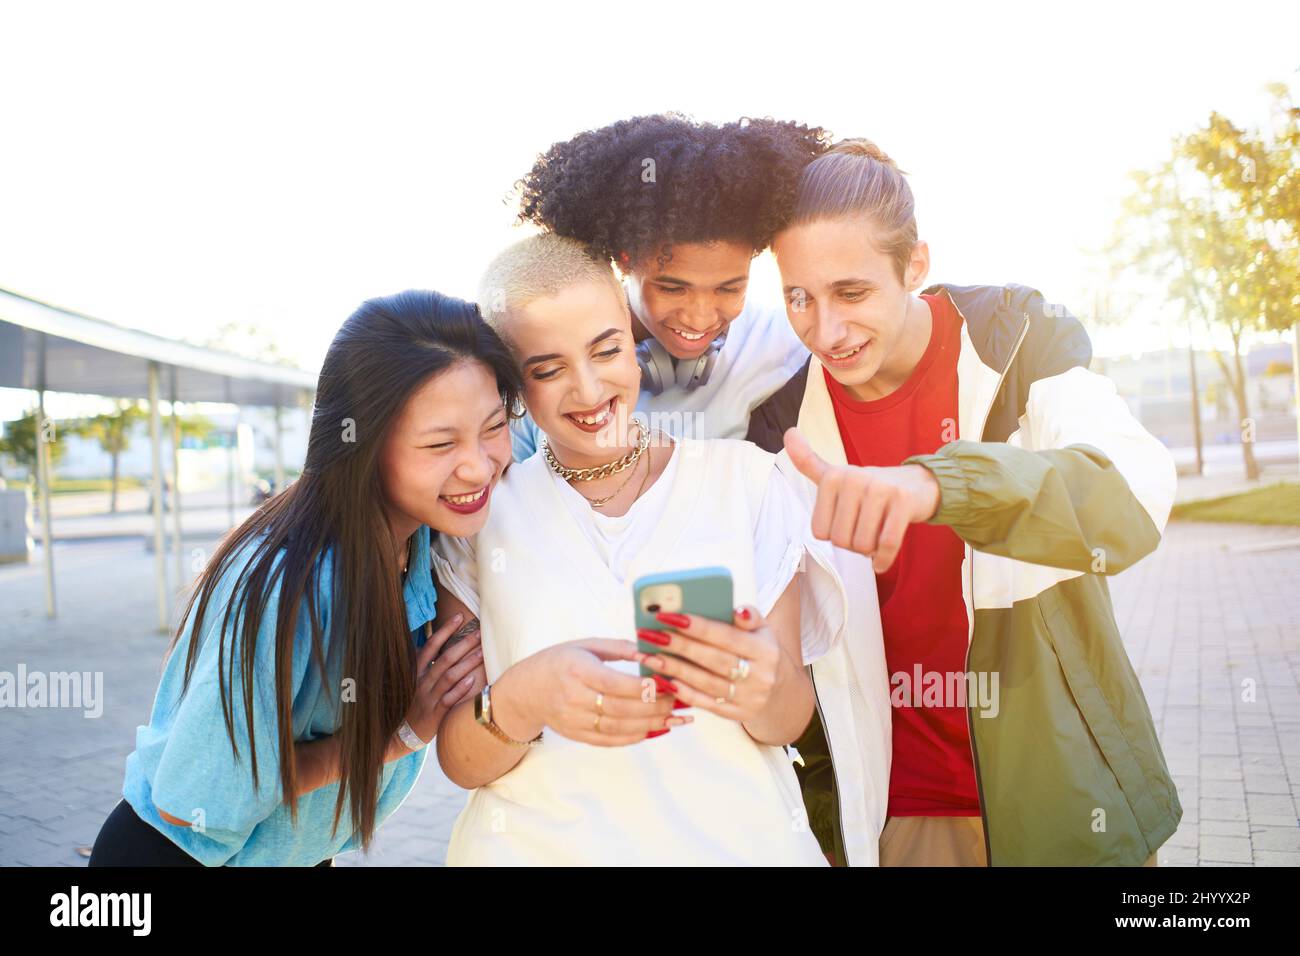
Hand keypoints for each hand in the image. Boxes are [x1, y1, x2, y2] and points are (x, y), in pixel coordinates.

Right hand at [404, 613, 484, 745]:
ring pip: (449, 677)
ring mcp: (428, 697)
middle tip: (480, 632)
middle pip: (445, 659)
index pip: (431, 646)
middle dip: (463, 644)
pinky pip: (449, 699)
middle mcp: (421, 682)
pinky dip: (460, 689)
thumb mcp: (410, 680)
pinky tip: (472, 679)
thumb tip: (426, 643)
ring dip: (467, 663)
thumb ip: (419, 663)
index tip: (459, 616)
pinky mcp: (435, 713)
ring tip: (482, 652)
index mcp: (415, 671)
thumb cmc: (410, 702)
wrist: (400, 733)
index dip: (445, 630)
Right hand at [494, 639, 691, 746]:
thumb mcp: (585, 645)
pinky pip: (611, 741)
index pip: (615, 683)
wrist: (525, 692)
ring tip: (676, 718)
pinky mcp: (578, 735)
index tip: (669, 683)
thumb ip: (618, 647)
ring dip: (652, 724)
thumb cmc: (559, 661)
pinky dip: (637, 737)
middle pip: (621, 709)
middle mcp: (574, 698)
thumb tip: (652, 650)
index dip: (644, 687)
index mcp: (576, 670)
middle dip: (655, 707)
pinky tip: (657, 730)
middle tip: (680, 701)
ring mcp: (575, 721)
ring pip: (620, 728)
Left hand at [637, 604, 780, 722]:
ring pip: (704, 683)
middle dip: (678, 646)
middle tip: (650, 634)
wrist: (778, 689)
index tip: (668, 616)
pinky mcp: (736, 714)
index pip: (726, 636)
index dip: (696, 626)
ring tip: (647, 656)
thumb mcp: (763, 630)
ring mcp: (748, 698)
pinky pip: (704, 703)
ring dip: (672, 669)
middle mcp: (760, 677)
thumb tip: (736, 610)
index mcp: (765, 650)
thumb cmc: (759, 651)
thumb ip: (749, 616)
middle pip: (712, 660)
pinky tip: (661, 680)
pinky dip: (681, 692)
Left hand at [784, 426, 939, 572]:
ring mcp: (880, 489)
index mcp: (833, 476)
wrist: (917, 484)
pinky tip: (881, 561)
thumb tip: (788, 433)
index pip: (820, 532)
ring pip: (863, 545)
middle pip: (841, 540)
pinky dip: (883, 559)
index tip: (847, 523)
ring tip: (876, 534)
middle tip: (864, 530)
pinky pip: (887, 543)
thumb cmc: (869, 487)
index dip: (835, 535)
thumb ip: (808, 462)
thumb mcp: (835, 474)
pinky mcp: (903, 501)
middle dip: (853, 545)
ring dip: (870, 550)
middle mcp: (854, 479)